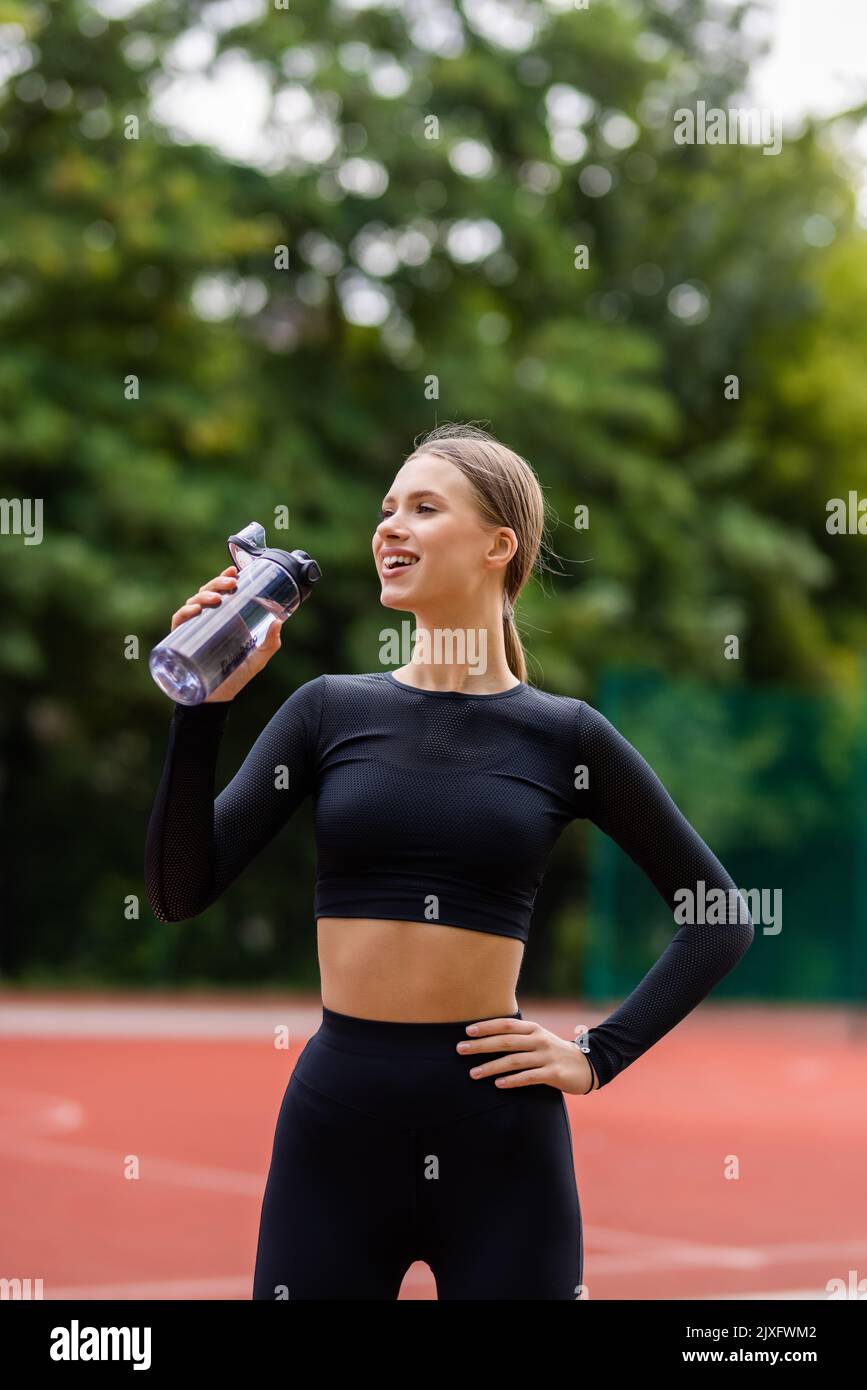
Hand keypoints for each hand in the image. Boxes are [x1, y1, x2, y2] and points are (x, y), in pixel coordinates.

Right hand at [169, 564, 283, 702]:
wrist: (217, 700)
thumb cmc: (235, 676)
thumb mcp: (258, 658)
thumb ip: (270, 643)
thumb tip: (279, 622)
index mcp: (223, 618)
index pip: (221, 592)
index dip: (225, 577)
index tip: (235, 569)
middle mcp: (206, 621)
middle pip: (207, 593)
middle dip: (217, 583)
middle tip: (231, 583)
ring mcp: (193, 630)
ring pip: (193, 603)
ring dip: (203, 596)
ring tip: (216, 598)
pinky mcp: (181, 642)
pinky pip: (178, 622)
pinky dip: (184, 614)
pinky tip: (194, 612)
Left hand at [456, 1017, 597, 1094]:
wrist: (587, 1065)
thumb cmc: (553, 1052)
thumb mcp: (538, 1039)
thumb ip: (518, 1037)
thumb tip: (486, 1037)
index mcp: (533, 1029)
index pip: (506, 1024)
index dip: (486, 1027)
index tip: (466, 1031)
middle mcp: (539, 1040)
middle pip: (506, 1041)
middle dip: (481, 1045)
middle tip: (460, 1049)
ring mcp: (547, 1056)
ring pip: (514, 1060)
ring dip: (491, 1067)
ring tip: (473, 1073)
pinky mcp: (554, 1074)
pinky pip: (529, 1077)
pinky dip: (513, 1080)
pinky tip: (498, 1084)